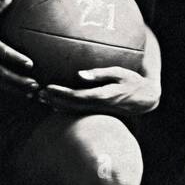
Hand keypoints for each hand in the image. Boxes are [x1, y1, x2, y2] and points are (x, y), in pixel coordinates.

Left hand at [39, 65, 158, 115]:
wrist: (146, 99)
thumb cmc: (133, 81)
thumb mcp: (120, 72)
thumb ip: (100, 74)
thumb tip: (79, 74)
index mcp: (103, 96)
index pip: (77, 96)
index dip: (61, 93)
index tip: (48, 87)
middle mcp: (99, 106)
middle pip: (70, 105)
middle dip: (53, 100)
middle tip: (38, 92)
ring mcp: (98, 110)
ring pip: (73, 110)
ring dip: (56, 104)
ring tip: (41, 98)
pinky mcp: (98, 111)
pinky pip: (78, 111)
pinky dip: (65, 107)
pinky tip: (54, 104)